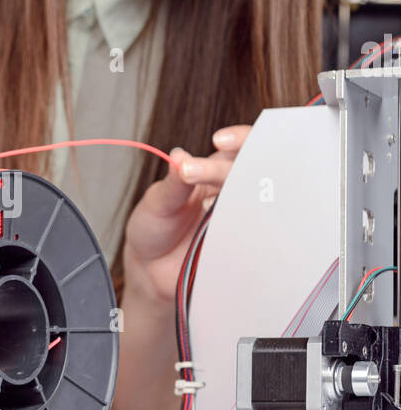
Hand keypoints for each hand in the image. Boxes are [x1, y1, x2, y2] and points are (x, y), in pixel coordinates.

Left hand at [122, 125, 251, 305]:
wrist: (151, 269)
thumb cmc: (153, 227)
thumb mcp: (158, 202)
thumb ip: (173, 184)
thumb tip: (180, 157)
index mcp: (214, 172)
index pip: (238, 149)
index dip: (239, 140)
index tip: (219, 141)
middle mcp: (233, 193)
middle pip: (251, 174)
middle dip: (225, 172)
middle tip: (191, 175)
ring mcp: (241, 220)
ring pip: (258, 205)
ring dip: (236, 202)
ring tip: (202, 210)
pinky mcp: (242, 246)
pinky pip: (255, 237)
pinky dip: (244, 232)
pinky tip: (219, 234)